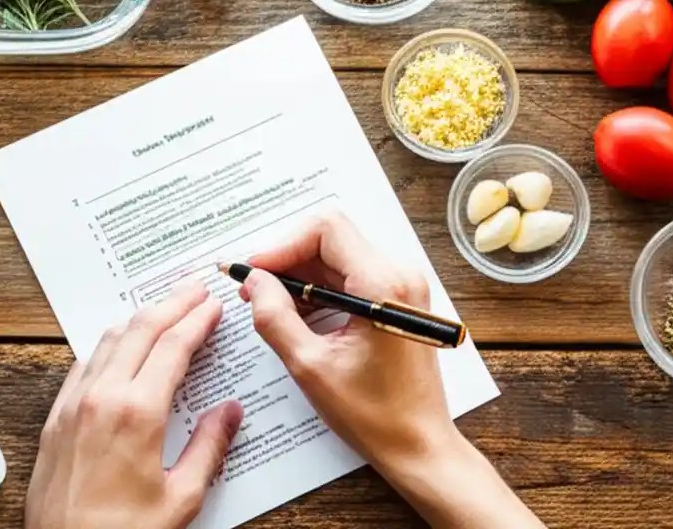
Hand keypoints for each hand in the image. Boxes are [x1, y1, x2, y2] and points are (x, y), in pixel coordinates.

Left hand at [25, 283, 243, 528]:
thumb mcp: (181, 499)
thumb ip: (209, 448)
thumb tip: (230, 413)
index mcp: (136, 412)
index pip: (173, 347)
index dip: (197, 320)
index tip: (214, 306)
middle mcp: (100, 398)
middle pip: (140, 330)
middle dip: (171, 303)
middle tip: (194, 289)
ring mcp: (72, 406)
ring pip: (108, 341)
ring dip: (138, 319)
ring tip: (163, 309)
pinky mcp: (55, 420)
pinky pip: (84, 365)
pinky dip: (109, 345)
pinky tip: (120, 348)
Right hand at [241, 211, 545, 528]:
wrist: (419, 444)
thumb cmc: (374, 415)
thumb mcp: (310, 366)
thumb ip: (275, 317)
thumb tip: (253, 281)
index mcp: (384, 285)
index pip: (325, 229)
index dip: (282, 244)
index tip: (254, 271)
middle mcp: (400, 275)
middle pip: (330, 238)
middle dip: (287, 259)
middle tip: (254, 289)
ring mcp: (403, 286)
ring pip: (338, 255)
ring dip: (301, 274)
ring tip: (271, 306)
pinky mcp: (398, 299)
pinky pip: (351, 275)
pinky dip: (319, 286)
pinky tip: (298, 315)